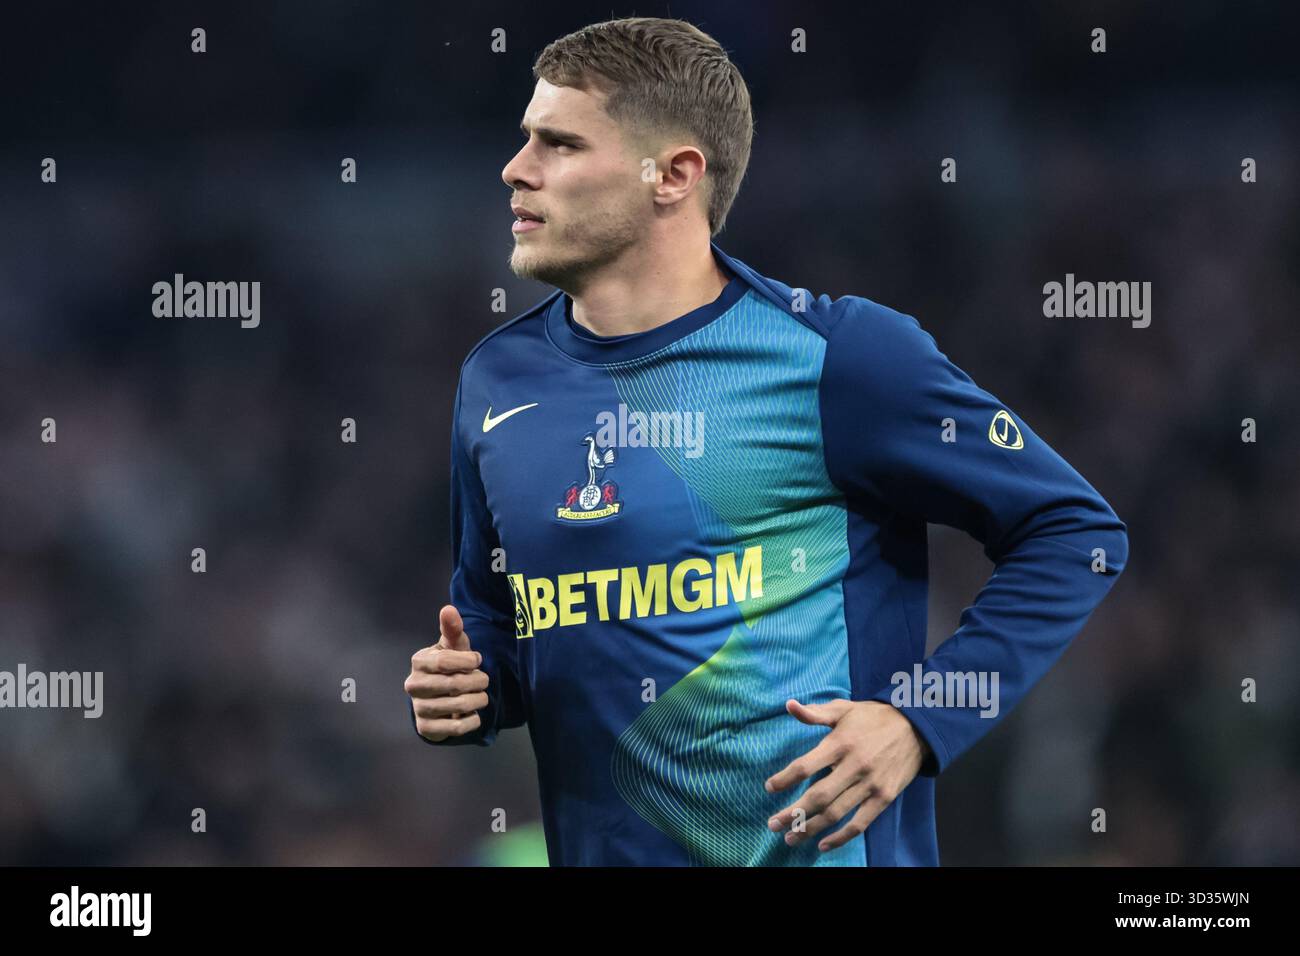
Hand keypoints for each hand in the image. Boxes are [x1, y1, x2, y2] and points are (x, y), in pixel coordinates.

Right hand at [405, 604, 489, 741]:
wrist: (439, 698)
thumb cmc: (450, 665)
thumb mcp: (453, 646)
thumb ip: (452, 629)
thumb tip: (448, 609)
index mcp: (419, 662)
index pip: (445, 661)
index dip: (468, 661)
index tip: (478, 660)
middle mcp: (413, 685)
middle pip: (454, 685)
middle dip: (477, 682)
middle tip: (484, 680)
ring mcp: (418, 708)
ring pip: (458, 706)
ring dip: (478, 700)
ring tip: (481, 696)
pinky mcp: (426, 729)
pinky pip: (457, 728)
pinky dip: (472, 720)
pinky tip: (473, 713)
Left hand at [764, 699, 929, 852]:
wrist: (916, 726)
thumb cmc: (872, 717)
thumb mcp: (843, 709)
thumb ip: (815, 713)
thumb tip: (789, 705)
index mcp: (840, 743)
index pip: (805, 766)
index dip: (784, 779)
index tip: (769, 788)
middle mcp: (854, 766)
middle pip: (817, 796)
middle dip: (792, 813)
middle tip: (773, 824)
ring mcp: (870, 784)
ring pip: (835, 813)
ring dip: (810, 829)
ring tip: (791, 838)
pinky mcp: (884, 797)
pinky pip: (859, 823)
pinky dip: (840, 837)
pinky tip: (823, 845)